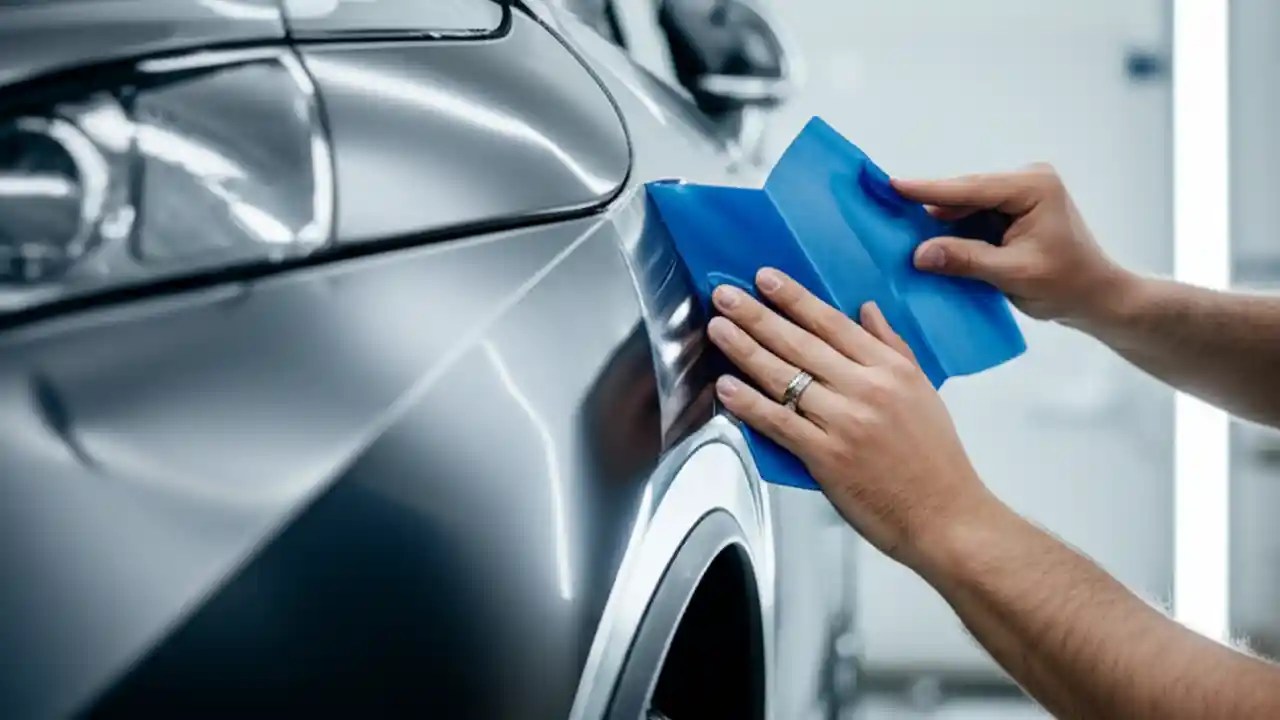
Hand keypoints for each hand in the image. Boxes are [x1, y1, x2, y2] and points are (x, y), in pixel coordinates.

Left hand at [706, 268, 996, 565]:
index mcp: (890, 369)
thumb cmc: (935, 460)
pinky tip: (727, 387)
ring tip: (718, 329)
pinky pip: (779, 422)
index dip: (794, 298)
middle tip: (725, 295)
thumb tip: (867, 310)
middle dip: (757, 315)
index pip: (832, 323)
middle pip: (800, 343)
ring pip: (784, 377)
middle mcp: (866, 389)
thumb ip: (892, 347)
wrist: (946, 515)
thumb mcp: (923, 390)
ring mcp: (844, 422)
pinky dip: (749, 404)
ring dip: (744, 350)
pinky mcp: (826, 456)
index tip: (766, 279)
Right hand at [893, 165, 1133, 322]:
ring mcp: (1021, 193)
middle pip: (966, 192)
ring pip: (968, 204)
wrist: (1096, 296)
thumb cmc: (1065, 285)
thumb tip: (920, 253)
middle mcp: (1026, 181)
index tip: (894, 185)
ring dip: (942, 219)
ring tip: (903, 226)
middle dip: (932, 204)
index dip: (930, 190)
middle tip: (888, 206)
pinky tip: (931, 238)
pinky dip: (956, 228)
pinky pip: (976, 215)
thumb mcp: (1013, 274)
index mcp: (1033, 187)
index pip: (972, 188)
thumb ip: (967, 259)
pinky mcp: (1014, 209)